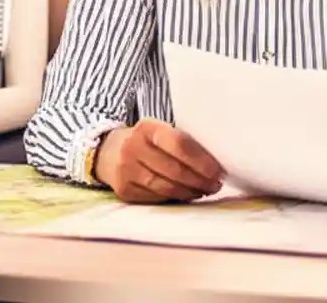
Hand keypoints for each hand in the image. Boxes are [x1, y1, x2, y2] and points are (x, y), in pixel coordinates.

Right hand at [94, 118, 222, 203]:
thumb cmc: (147, 142)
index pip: (180, 144)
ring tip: (204, 190)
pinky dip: (175, 197)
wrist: (109, 151)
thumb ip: (181, 142)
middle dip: (200, 180)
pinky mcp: (124, 189)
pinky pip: (156, 197)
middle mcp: (133, 147)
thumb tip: (215, 162)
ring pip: (166, 187)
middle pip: (174, 169)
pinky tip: (186, 195)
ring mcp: (126, 170)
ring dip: (190, 191)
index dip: (201, 160)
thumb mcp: (159, 132)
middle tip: (215, 184)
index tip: (218, 171)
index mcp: (148, 128)